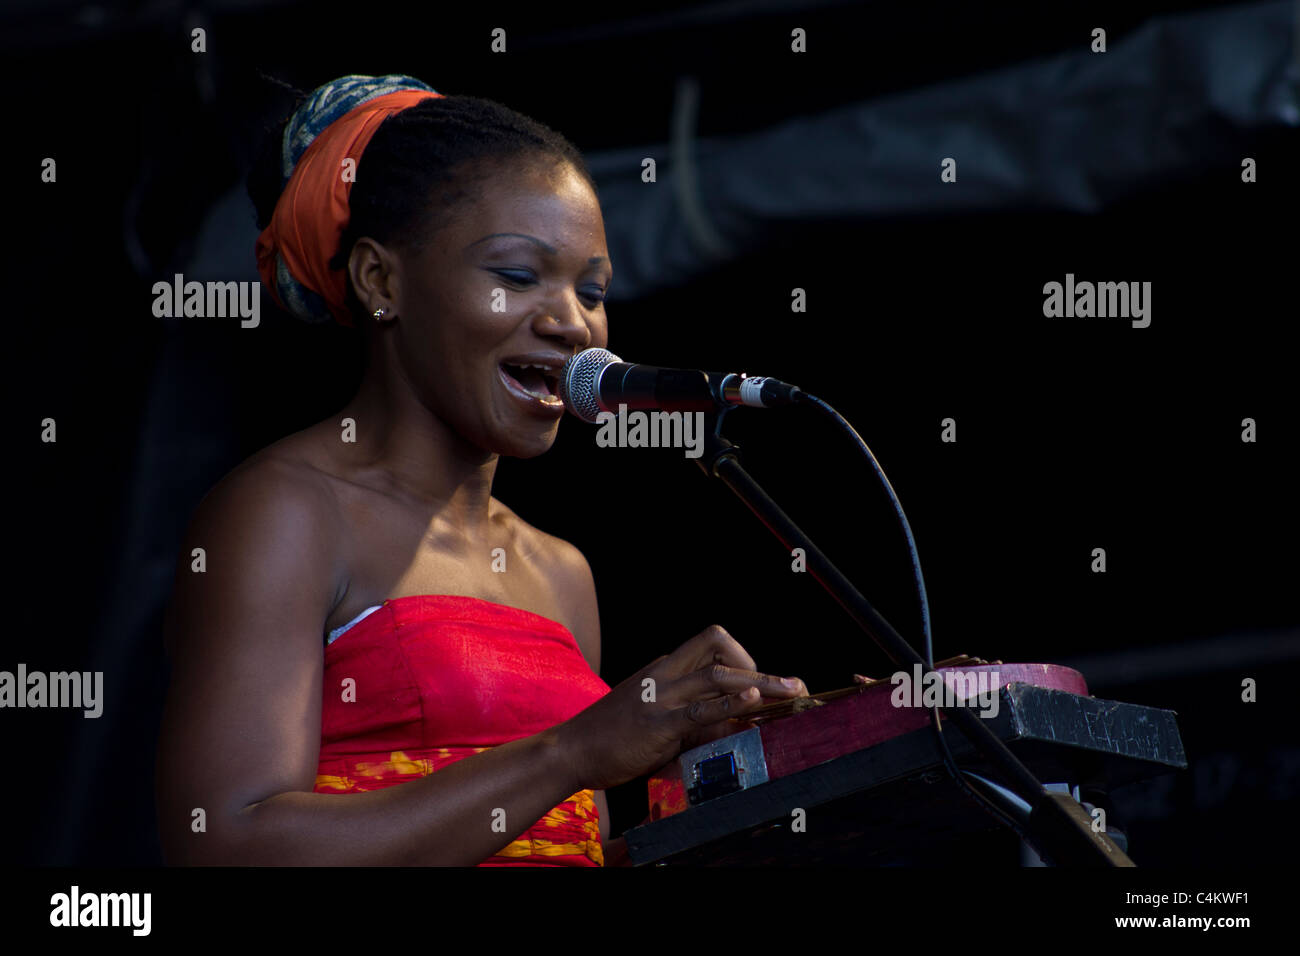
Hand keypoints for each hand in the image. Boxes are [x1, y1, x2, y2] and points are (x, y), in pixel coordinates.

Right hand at [554, 625, 807, 790]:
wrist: (572, 750)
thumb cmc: (612, 737)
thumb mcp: (656, 719)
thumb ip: (692, 718)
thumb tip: (732, 725)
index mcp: (664, 668)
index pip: (711, 646)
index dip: (743, 659)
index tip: (764, 684)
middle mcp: (665, 672)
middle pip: (718, 645)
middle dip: (762, 666)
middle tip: (794, 686)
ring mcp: (661, 695)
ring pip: (718, 674)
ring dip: (762, 682)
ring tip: (790, 692)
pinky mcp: (659, 722)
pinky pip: (701, 707)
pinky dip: (732, 703)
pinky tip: (755, 703)